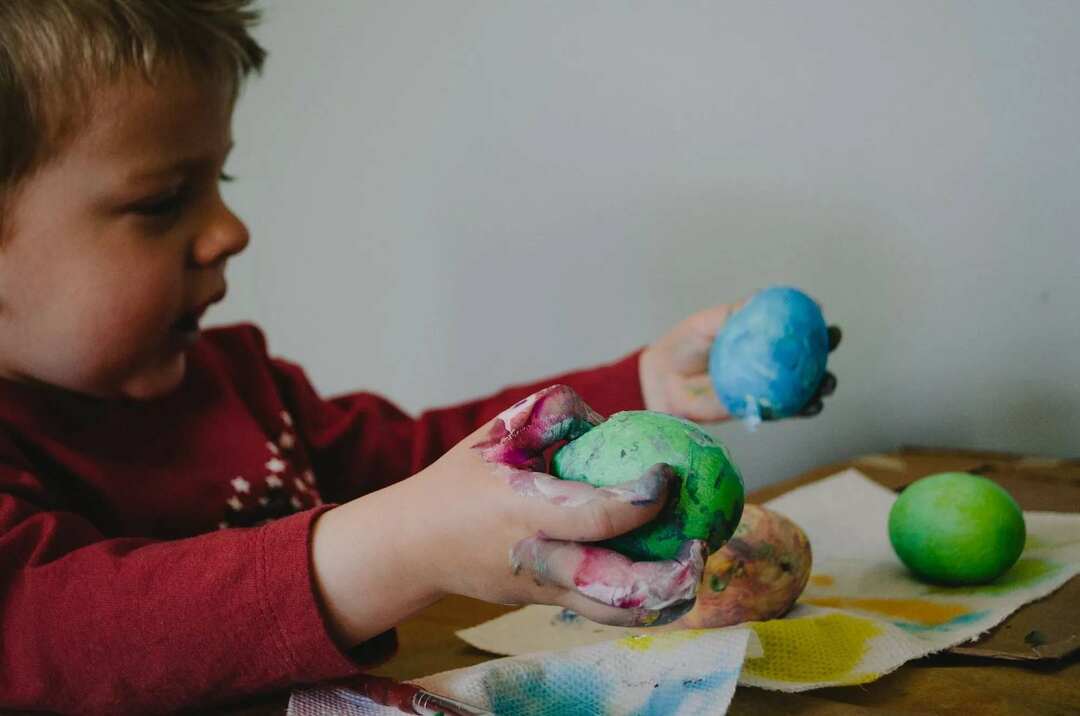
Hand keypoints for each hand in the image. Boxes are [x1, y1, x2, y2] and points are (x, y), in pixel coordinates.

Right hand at [312, 385, 705, 647]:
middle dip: (667, 574)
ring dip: (663, 599)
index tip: (667, 475)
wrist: (415, 545)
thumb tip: (614, 420)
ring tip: (695, 570)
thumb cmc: (460, 480)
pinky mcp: (546, 605)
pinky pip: (602, 609)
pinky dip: (641, 601)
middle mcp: (537, 559)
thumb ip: (556, 416)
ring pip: (614, 613)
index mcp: (522, 511)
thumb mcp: (500, 433)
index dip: (641, 500)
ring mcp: (542, 590)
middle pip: (615, 586)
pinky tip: (669, 578)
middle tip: (700, 544)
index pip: (595, 517)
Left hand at [640, 301, 840, 421]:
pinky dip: (801, 409)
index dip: (812, 322)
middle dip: (826, 352)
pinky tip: (811, 406)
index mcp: (759, 337)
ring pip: (802, 386)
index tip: (822, 314)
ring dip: (821, 385)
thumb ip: (734, 313)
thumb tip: (761, 298)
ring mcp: (764, 386)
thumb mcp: (709, 322)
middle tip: (830, 345)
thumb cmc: (685, 344)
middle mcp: (767, 361)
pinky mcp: (757, 409)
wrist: (663, 379)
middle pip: (806, 357)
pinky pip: (784, 410)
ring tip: (827, 382)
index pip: (794, 328)